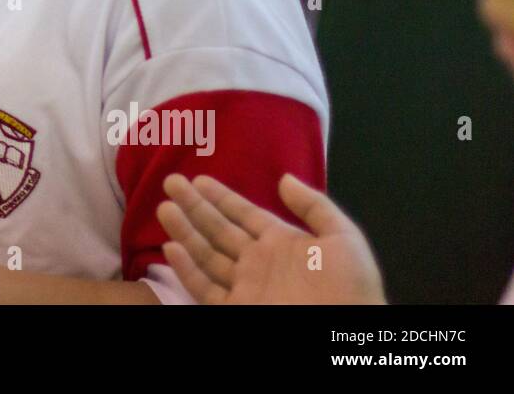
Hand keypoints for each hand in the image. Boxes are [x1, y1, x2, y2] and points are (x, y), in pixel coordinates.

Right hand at [157, 173, 385, 304]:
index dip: (222, 197)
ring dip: (185, 231)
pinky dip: (186, 269)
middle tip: (171, 182)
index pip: (245, 214)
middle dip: (195, 206)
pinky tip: (170, 248)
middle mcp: (259, 262)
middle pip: (219, 229)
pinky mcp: (235, 309)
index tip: (198, 179)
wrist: (342, 333)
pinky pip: (204, 289)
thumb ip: (313, 206)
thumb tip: (283, 179)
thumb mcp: (343, 238)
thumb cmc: (348, 287)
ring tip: (164, 207)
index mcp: (283, 243)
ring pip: (206, 254)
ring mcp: (245, 287)